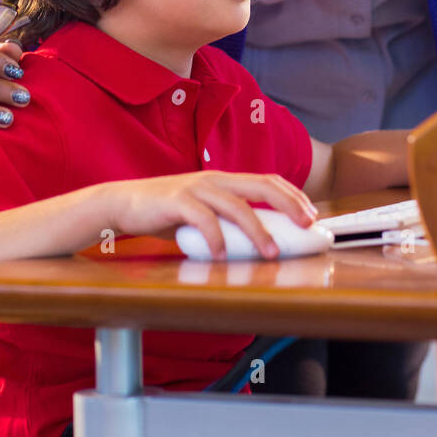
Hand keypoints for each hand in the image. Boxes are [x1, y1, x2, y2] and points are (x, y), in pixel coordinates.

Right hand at [106, 171, 317, 259]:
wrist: (124, 203)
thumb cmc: (167, 212)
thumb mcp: (203, 212)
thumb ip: (227, 219)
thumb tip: (260, 240)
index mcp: (224, 180)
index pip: (267, 180)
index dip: (292, 195)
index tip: (311, 214)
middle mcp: (214, 180)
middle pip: (261, 186)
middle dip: (288, 205)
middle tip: (305, 225)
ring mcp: (196, 188)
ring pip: (236, 205)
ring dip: (258, 230)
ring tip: (271, 252)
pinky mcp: (176, 201)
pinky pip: (203, 219)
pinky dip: (216, 239)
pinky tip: (221, 256)